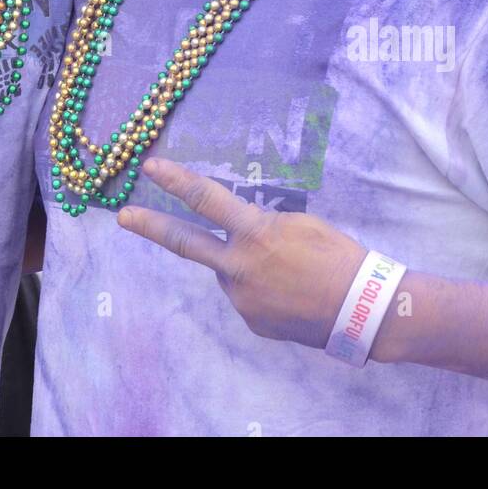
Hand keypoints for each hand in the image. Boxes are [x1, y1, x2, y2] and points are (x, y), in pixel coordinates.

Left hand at [117, 157, 365, 345]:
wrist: (363, 310)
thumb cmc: (337, 255)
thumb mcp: (299, 224)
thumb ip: (260, 224)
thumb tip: (239, 230)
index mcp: (255, 234)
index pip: (205, 200)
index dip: (176, 181)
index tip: (150, 166)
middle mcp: (240, 268)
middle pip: (185, 243)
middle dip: (151, 227)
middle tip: (123, 217)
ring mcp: (242, 299)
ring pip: (228, 272)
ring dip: (241, 265)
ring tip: (285, 269)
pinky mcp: (252, 322)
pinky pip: (246, 296)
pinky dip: (260, 288)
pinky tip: (289, 290)